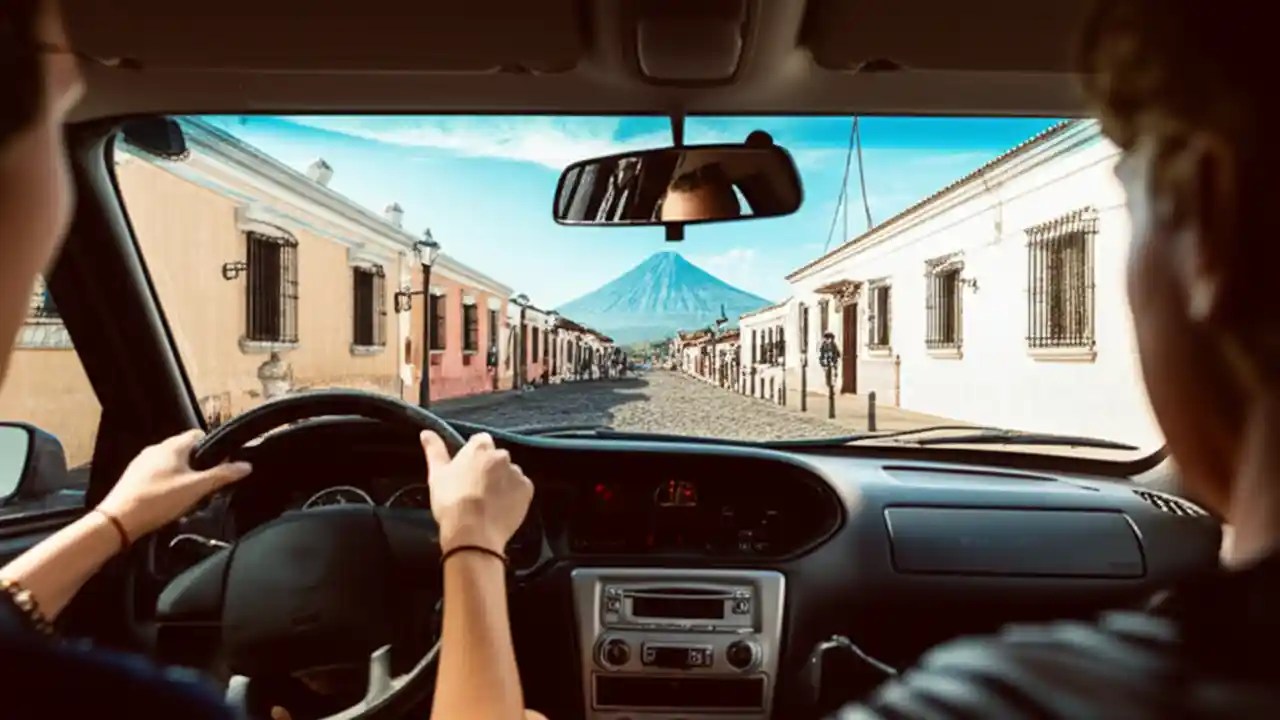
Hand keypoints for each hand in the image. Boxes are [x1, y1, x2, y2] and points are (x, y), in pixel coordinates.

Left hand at [97, 429, 252, 539]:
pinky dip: (166, 482)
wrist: (118, 521)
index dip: (214, 447)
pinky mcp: (132, 476)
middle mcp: (156, 448)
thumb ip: (222, 475)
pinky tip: (168, 500)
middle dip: (199, 464)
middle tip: (207, 484)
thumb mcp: (196, 489)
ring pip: (171, 462)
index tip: (221, 465)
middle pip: (185, 450)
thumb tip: (246, 465)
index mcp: (172, 446)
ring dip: (182, 474)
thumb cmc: (159, 500)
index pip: (199, 434)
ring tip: (189, 495)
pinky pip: (157, 473)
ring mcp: (141, 462)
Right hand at [420, 431, 532, 553]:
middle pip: (497, 457)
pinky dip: (514, 495)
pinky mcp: (527, 490)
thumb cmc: (451, 501)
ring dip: (503, 481)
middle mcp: (502, 456)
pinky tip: (501, 508)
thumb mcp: (437, 475)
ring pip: (510, 473)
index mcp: (480, 448)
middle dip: (489, 468)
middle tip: (476, 488)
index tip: (468, 469)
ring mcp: (517, 473)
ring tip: (489, 502)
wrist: (473, 533)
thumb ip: (434, 450)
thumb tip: (426, 432)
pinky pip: (521, 488)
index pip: (481, 440)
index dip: (474, 454)